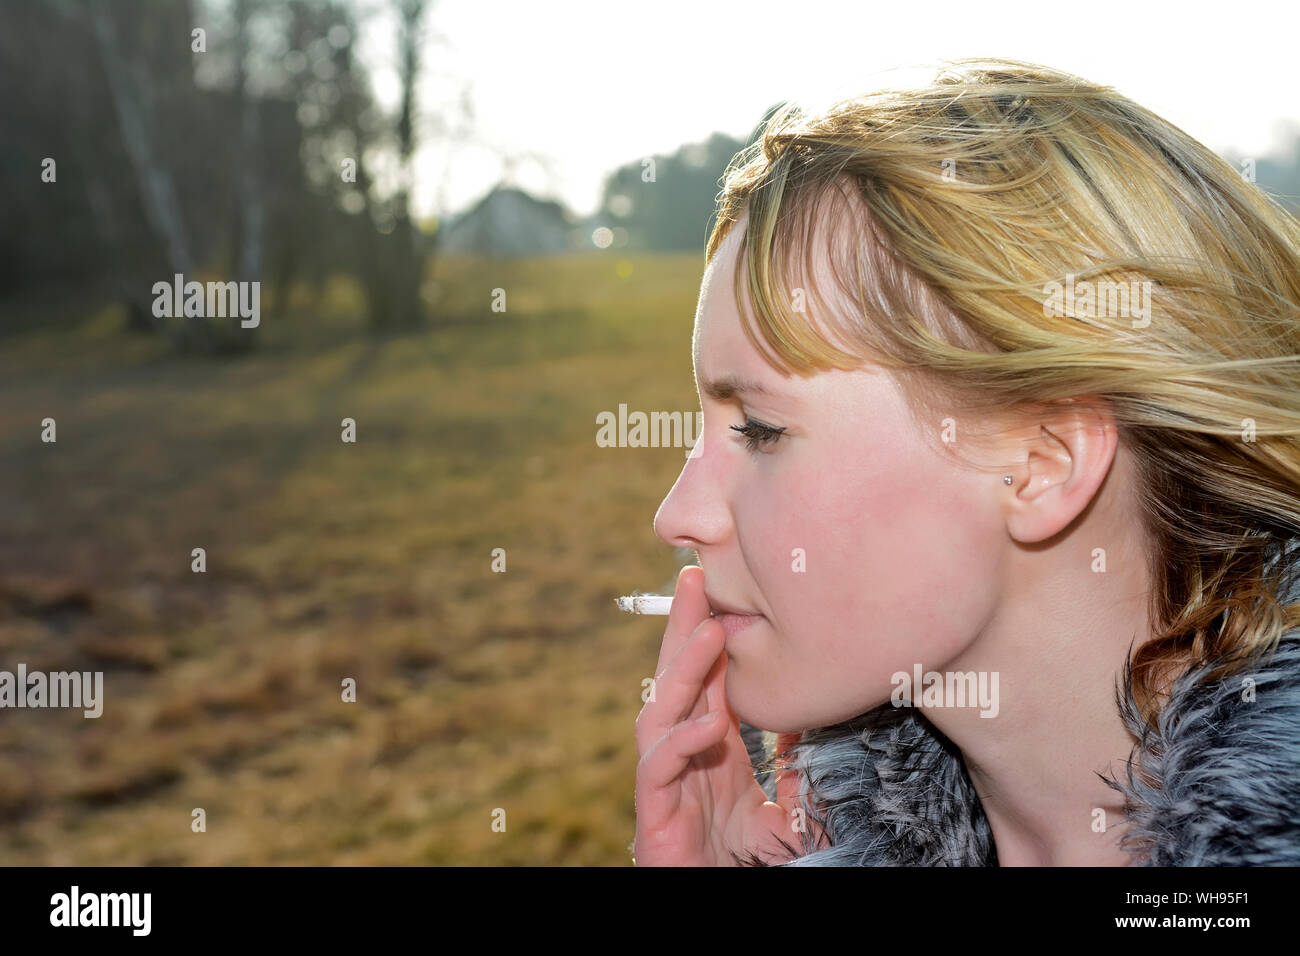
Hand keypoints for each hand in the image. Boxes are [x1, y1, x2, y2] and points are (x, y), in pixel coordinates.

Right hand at [632, 565, 820, 864]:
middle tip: (695, 576)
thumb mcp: (783, 816)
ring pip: (661, 715)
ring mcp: (663, 786)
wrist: (710, 905)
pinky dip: (680, 745)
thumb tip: (814, 735)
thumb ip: (794, 776)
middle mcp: (680, 759)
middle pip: (676, 682)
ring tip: (707, 633)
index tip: (721, 589)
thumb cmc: (740, 868)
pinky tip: (708, 723)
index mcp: (708, 753)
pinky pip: (658, 772)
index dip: (708, 637)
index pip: (704, 682)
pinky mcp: (653, 817)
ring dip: (683, 672)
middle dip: (683, 629)